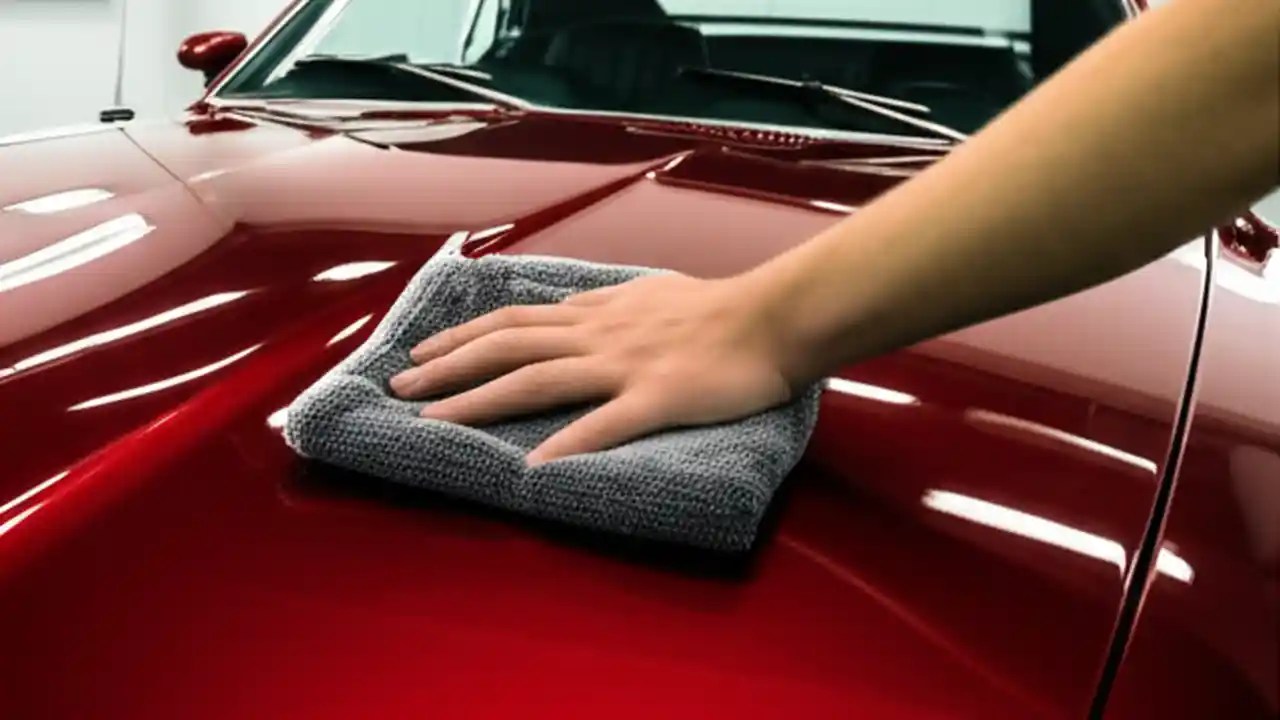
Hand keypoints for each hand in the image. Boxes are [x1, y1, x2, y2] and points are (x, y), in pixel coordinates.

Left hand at [389, 274, 796, 464]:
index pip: (515, 320)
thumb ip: (605, 304)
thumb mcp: (650, 292)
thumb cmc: (719, 307)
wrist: (774, 316)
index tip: (421, 352)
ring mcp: (625, 366)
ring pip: (538, 379)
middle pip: (509, 346)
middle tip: (399, 387)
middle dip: (448, 366)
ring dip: (481, 401)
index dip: (463, 336)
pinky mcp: (658, 397)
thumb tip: (568, 309)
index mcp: (598, 314)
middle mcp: (599, 335)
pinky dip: (567, 445)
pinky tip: (533, 470)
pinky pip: (606, 423)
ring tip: (434, 423)